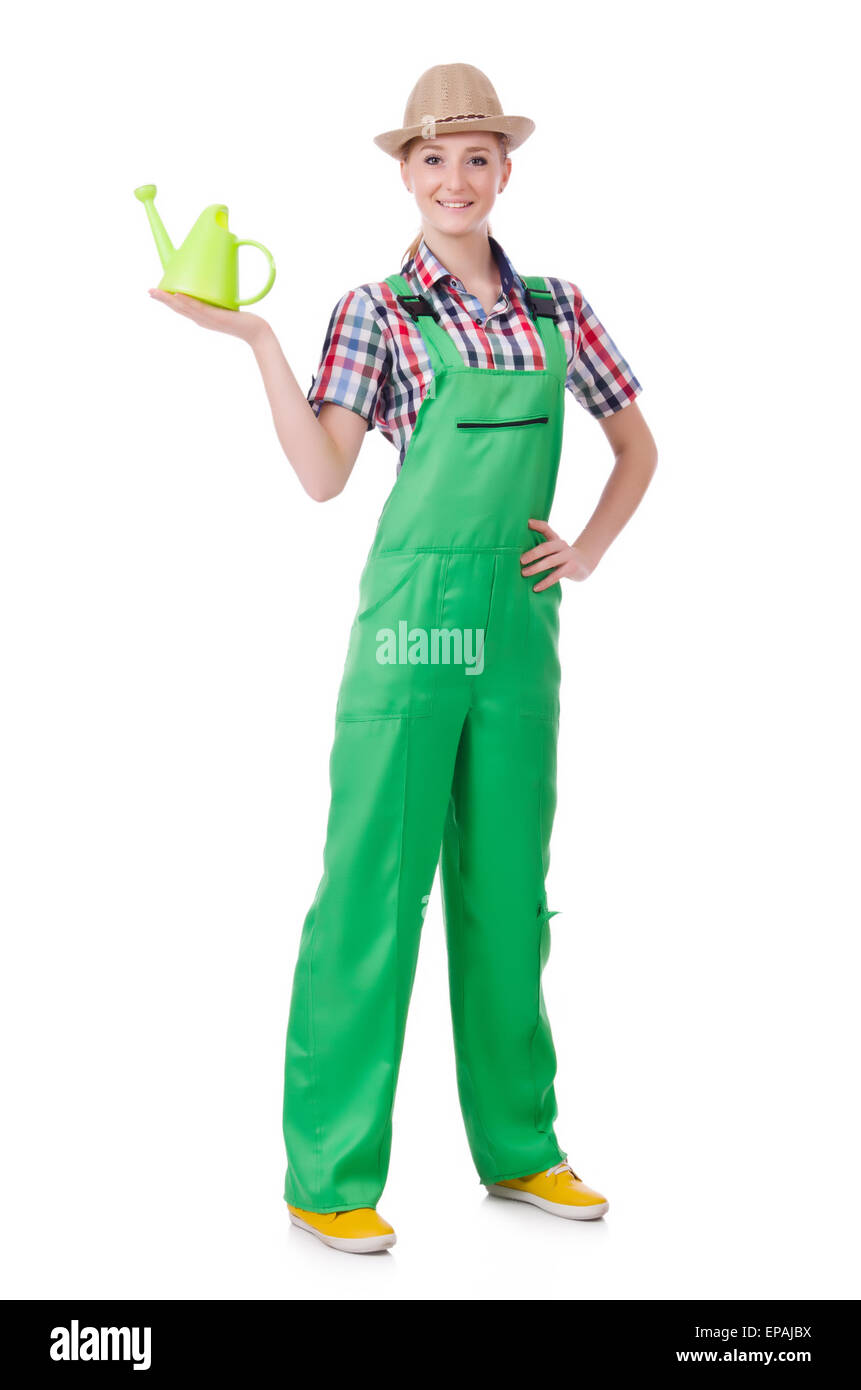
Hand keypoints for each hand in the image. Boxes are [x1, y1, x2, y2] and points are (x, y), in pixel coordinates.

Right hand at [147, 288, 266, 345]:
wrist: (255, 332)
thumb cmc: (242, 319)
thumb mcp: (225, 307)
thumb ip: (219, 295)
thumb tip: (216, 276)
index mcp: (200, 316)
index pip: (180, 307)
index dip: (166, 299)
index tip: (154, 291)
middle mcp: (201, 319)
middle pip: (177, 308)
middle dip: (162, 299)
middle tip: (148, 291)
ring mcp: (207, 319)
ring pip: (184, 308)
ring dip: (169, 299)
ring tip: (156, 291)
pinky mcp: (216, 317)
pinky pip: (199, 308)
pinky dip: (187, 302)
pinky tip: (178, 296)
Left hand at [520, 518, 592, 590]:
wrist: (584, 564)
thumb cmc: (562, 555)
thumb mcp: (553, 547)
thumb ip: (541, 542)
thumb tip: (524, 533)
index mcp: (555, 539)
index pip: (546, 528)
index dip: (537, 525)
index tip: (526, 523)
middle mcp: (562, 545)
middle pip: (546, 547)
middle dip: (532, 554)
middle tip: (521, 561)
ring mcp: (568, 556)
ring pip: (550, 562)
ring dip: (536, 568)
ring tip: (524, 573)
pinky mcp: (572, 568)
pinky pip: (556, 576)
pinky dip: (545, 582)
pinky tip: (536, 588)